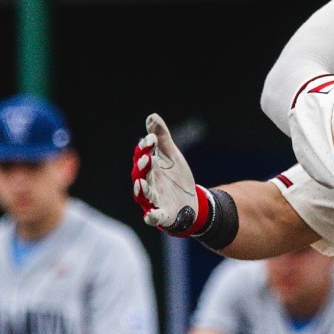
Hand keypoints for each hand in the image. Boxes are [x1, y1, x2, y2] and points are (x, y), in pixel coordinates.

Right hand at [133, 114, 212, 237]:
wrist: (192, 201)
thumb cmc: (176, 178)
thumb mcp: (171, 156)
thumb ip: (162, 138)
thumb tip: (152, 116)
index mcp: (150, 168)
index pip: (142, 157)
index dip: (145, 148)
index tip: (151, 139)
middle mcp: (148, 183)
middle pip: (141, 175)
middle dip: (142, 167)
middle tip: (147, 159)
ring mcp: (154, 200)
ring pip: (144, 195)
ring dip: (142, 189)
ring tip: (142, 182)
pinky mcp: (163, 214)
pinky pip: (154, 217)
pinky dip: (151, 217)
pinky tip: (150, 216)